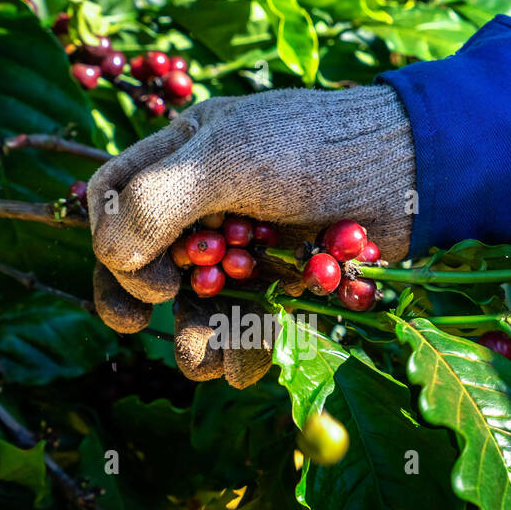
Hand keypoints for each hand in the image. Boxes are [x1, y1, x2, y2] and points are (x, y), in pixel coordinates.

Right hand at [86, 86, 415, 385]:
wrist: (402, 170)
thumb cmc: (312, 146)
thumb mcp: (226, 158)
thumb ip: (158, 202)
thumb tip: (112, 260)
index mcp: (179, 160)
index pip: (111, 200)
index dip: (108, 238)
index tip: (144, 265)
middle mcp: (203, 210)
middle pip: (140, 265)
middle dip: (133, 299)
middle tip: (142, 320)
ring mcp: (241, 253)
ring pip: (192, 309)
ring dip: (191, 339)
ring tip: (204, 354)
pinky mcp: (280, 290)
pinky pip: (244, 332)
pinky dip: (241, 352)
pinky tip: (247, 363)